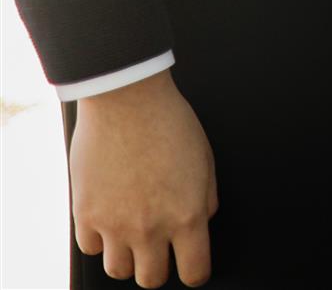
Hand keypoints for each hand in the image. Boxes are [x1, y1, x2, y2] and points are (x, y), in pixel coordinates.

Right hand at [69, 71, 216, 286]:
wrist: (128, 101)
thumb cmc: (170, 123)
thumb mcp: (206, 161)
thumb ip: (205, 200)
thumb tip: (200, 223)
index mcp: (187, 215)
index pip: (194, 271)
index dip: (195, 271)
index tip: (192, 265)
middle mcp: (150, 227)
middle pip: (151, 279)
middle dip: (158, 267)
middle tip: (159, 250)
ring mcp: (114, 224)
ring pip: (118, 272)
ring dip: (127, 258)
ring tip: (132, 236)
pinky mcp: (85, 215)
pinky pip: (91, 249)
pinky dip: (100, 240)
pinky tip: (109, 219)